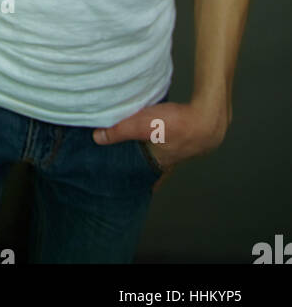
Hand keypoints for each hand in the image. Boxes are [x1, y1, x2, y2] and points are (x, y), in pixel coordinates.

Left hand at [92, 100, 228, 187]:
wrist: (209, 116)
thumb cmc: (177, 125)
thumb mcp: (141, 126)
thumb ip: (119, 131)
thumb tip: (97, 138)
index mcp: (160, 163)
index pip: (147, 180)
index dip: (138, 184)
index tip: (130, 189)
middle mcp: (172, 160)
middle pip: (154, 167)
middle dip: (144, 168)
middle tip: (133, 170)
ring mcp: (183, 148)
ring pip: (165, 153)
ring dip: (155, 152)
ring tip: (146, 149)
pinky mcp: (190, 134)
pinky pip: (175, 139)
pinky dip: (167, 137)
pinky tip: (166, 128)